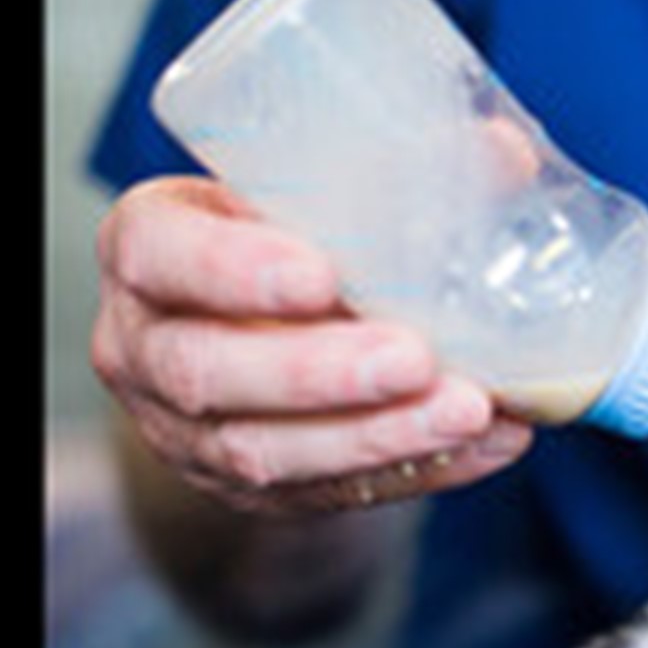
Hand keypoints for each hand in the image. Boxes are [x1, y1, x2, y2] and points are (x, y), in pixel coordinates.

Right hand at [92, 175, 531, 514]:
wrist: (256, 323)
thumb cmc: (282, 234)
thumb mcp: (307, 186)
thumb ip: (395, 168)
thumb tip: (504, 153)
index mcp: (146, 246)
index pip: (160, 255)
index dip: (232, 270)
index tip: (319, 273)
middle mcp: (144, 345)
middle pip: (209, 371)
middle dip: (320, 372)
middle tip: (416, 357)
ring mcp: (186, 432)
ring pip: (265, 451)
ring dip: (376, 435)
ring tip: (469, 410)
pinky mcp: (245, 489)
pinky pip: (329, 494)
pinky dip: (419, 470)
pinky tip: (489, 443)